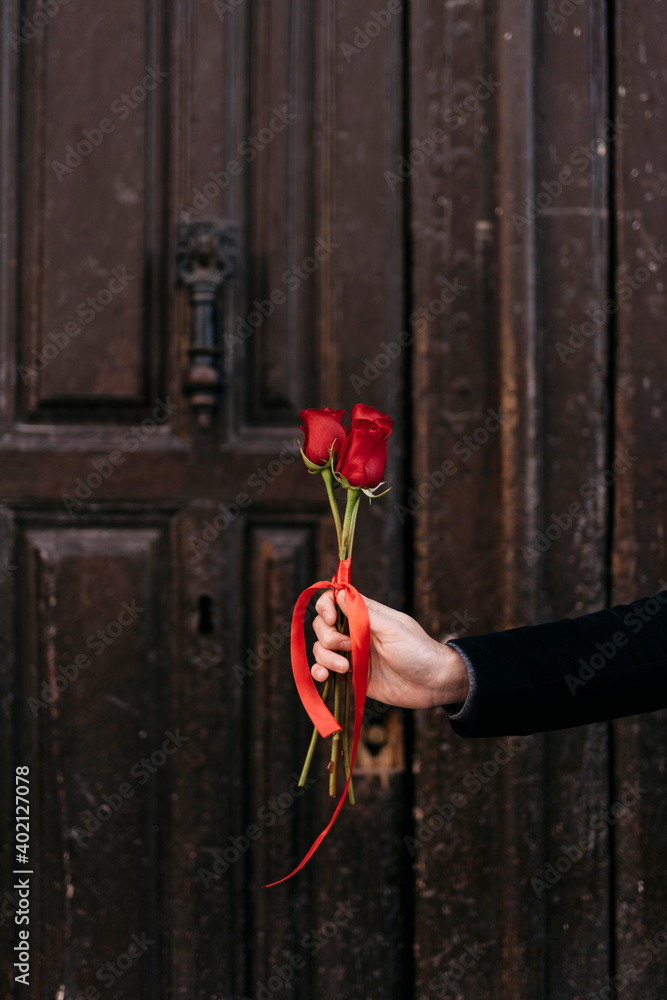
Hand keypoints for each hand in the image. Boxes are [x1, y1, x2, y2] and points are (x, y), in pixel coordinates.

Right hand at [311, 589, 469, 709]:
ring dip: (325, 657)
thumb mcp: (392, 628)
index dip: (326, 606)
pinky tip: (324, 677)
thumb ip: (363, 613)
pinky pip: (325, 670)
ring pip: (321, 648)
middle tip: (347, 646)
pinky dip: (318, 672)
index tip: (332, 618)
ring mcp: (351, 654)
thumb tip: (338, 593)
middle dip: (327, 636)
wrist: (432, 685)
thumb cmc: (418, 651)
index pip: (335, 601)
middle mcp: (355, 632)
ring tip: (346, 668)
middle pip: (323, 625)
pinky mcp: (351, 676)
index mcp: (365, 615)